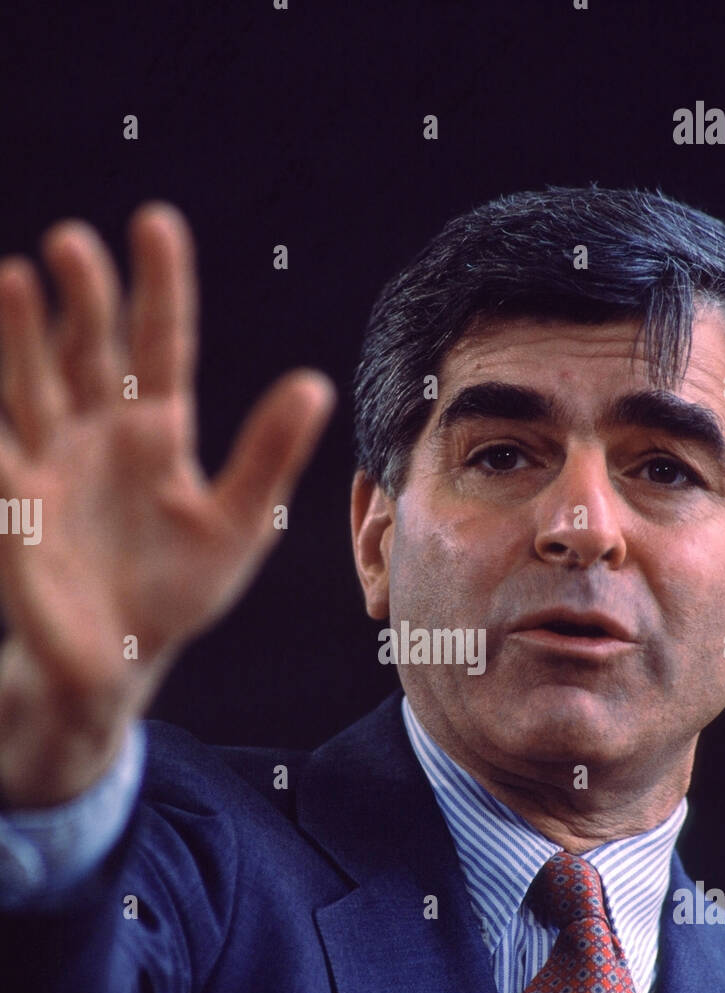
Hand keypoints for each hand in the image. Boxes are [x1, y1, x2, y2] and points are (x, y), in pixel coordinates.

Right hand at [0, 203, 334, 805]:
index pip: (160, 343)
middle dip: (83, 298)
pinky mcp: (15, 504)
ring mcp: (52, 463)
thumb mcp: (237, 525)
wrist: (118, 661)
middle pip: (90, 350)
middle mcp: (100, 432)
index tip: (155, 222)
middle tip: (74, 244)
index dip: (159, 285)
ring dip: (22, 335)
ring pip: (33, 383)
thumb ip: (269, 457)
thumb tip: (317, 384)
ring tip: (15, 276)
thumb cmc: (179, 591)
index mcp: (157, 430)